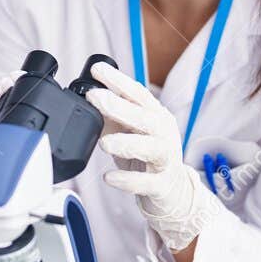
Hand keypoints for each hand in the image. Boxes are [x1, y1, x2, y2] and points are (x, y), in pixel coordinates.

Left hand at [87, 61, 220, 251]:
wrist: (174, 191)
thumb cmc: (148, 157)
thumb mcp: (130, 132)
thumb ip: (112, 118)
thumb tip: (86, 102)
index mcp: (156, 116)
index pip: (138, 94)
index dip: (119, 81)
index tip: (97, 70)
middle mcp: (163, 134)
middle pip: (145, 118)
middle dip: (120, 106)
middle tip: (95, 98)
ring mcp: (165, 160)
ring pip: (150, 149)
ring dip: (126, 143)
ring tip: (104, 143)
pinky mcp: (161, 185)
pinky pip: (145, 183)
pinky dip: (127, 180)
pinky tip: (109, 177)